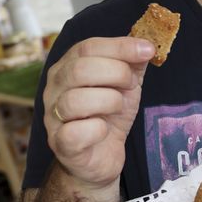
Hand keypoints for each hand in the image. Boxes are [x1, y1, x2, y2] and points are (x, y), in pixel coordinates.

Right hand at [43, 36, 152, 192]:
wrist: (101, 157)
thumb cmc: (109, 116)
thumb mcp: (126, 85)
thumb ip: (133, 63)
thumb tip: (147, 43)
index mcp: (68, 68)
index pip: (88, 47)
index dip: (120, 46)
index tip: (147, 50)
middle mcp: (54, 89)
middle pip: (79, 69)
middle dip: (116, 74)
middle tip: (131, 85)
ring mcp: (53, 117)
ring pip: (76, 100)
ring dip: (110, 101)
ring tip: (118, 108)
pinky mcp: (61, 144)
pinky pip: (76, 132)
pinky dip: (97, 129)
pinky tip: (104, 129)